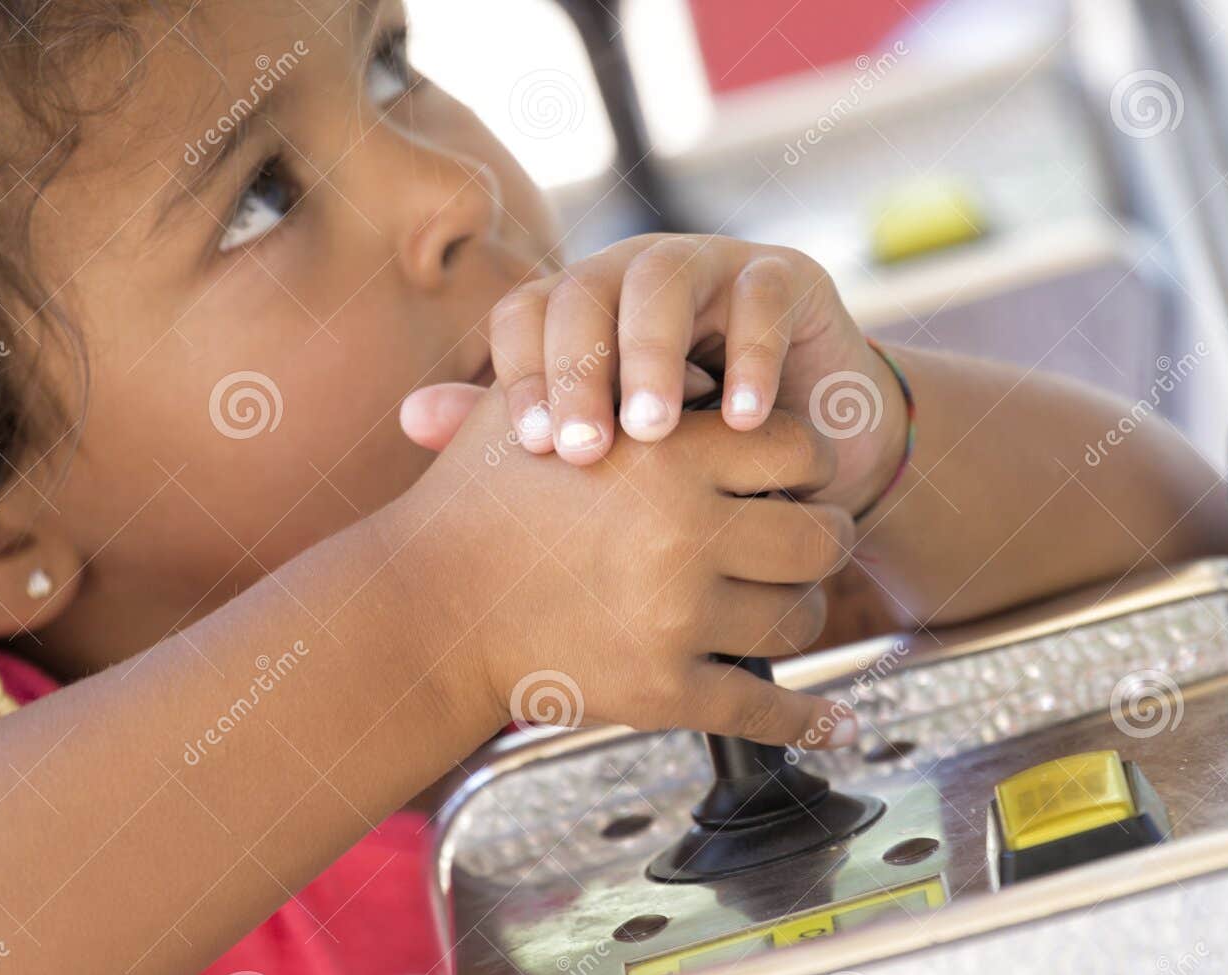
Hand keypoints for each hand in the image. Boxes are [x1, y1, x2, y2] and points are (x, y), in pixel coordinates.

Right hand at [387, 387, 859, 747]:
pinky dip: (806, 719)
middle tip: (801, 542)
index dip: (808, 461)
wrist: (420, 609)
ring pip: (799, 620)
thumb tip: (690, 366)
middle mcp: (684, 531)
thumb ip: (609, 377)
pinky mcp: (661, 691)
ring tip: (772, 607)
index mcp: (666, 452)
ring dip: (794, 614)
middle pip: (824, 536)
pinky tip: (835, 723)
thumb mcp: (534, 411)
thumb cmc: (471, 503)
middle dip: (821, 538)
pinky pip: (764, 708)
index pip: (802, 447)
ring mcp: (676, 617)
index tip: (795, 477)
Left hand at [399, 234, 906, 514]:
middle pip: (585, 291)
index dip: (521, 376)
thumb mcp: (617, 453)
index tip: (533, 452)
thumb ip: (523, 430)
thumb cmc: (697, 456)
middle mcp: (634, 274)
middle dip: (578, 371)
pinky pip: (760, 298)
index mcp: (580, 309)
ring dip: (652, 356)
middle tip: (585, 451)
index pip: (526, 315)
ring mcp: (712, 266)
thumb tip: (410, 418)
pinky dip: (750, 357)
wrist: (818, 448)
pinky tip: (742, 422)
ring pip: (663, 281)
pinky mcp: (786, 276)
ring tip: (654, 432)